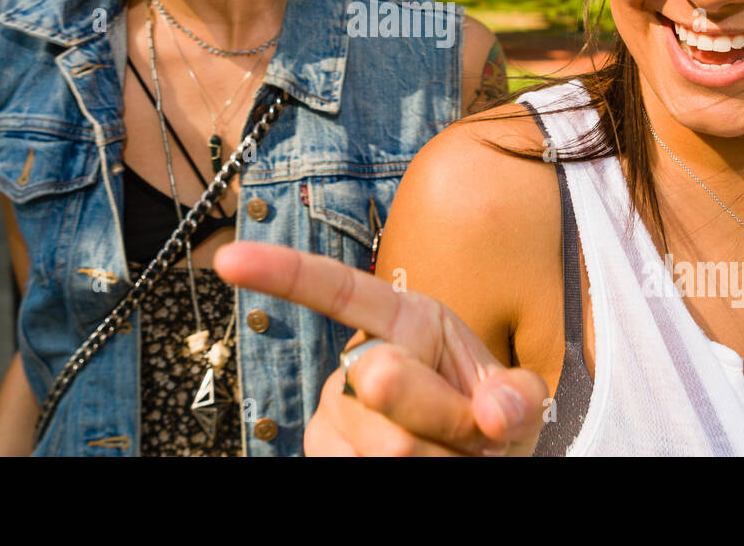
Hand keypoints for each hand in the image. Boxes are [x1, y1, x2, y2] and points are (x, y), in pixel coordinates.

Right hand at [212, 240, 548, 455]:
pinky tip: (420, 468)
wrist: (474, 456)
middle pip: (386, 389)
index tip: (229, 258)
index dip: (285, 273)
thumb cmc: (490, 416)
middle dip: (448, 423)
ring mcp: (332, 411)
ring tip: (449, 454)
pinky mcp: (320, 452)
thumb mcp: (514, 398)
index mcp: (402, 318)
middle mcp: (354, 359)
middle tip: (474, 434)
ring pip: (385, 448)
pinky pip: (363, 474)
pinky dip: (410, 483)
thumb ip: (514, 397)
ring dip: (438, 463)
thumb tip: (493, 413)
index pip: (339, 291)